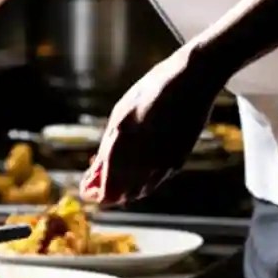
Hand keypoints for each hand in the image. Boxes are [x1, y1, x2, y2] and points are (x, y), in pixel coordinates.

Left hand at [80, 44, 225, 205]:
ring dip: (124, 190)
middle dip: (106, 194)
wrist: (191, 81)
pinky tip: (135, 169)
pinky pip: (155, 182)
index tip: (86, 188)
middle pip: (121, 196)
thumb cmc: (150, 93)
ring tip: (114, 174)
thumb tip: (93, 176)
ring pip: (140, 192)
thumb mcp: (120, 117)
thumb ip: (106, 151)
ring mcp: (164, 163)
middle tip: (96, 182)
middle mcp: (144, 159)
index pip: (105, 189)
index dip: (93, 193)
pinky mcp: (178, 161)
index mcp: (123, 144)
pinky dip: (142, 182)